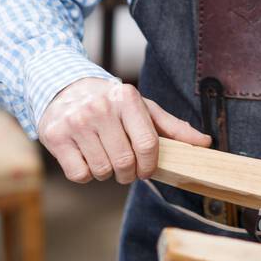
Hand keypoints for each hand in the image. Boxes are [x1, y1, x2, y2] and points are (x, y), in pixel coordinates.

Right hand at [37, 77, 210, 184]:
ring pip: (102, 171)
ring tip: (105, 156)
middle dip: (129, 173)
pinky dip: (86, 173)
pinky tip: (86, 156)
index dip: (150, 165)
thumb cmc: (111, 103)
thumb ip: (173, 127)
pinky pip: (79, 174)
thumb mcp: (143, 108)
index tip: (147, 168)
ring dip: (107, 172)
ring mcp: (75, 122)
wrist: (63, 86)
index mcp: (127, 98)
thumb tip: (205, 143)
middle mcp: (100, 108)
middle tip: (126, 167)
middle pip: (125, 162)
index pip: (148, 145)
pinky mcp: (55, 136)